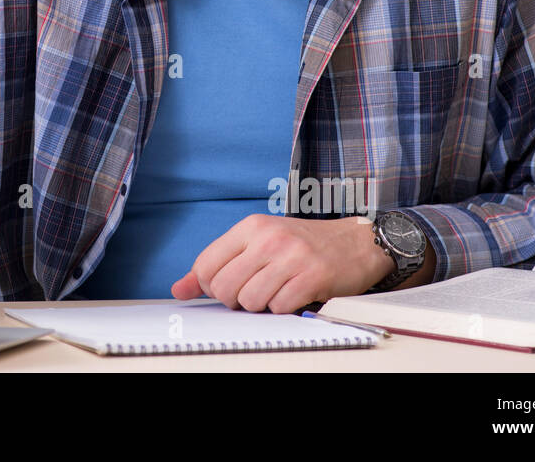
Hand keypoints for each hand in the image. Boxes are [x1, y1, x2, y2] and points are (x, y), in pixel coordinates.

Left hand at [170, 214, 396, 313]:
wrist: (356, 242)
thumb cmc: (302, 245)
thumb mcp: (257, 244)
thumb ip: (217, 265)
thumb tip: (178, 290)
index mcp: (250, 227)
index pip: (206, 266)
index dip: (211, 287)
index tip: (229, 287)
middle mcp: (269, 238)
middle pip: (225, 288)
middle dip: (235, 301)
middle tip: (254, 293)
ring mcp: (292, 256)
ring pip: (250, 301)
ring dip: (261, 306)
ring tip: (276, 292)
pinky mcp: (313, 277)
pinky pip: (279, 307)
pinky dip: (284, 308)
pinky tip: (295, 295)